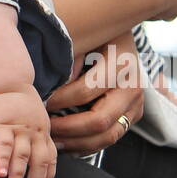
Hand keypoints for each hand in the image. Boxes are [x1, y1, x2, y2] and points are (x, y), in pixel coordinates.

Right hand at [0, 89, 56, 177]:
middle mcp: (35, 133)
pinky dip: (2, 160)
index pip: (50, 160)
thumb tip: (35, 158)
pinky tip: (0, 173)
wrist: (6, 81)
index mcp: (43, 132)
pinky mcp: (2, 125)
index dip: (47, 177)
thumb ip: (37, 137)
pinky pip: (3, 146)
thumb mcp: (35, 118)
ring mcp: (19, 129)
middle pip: (39, 162)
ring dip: (19, 176)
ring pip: (22, 157)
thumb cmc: (18, 101)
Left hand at [46, 31, 144, 155]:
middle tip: (45, 128)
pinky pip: (111, 138)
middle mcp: (133, 88)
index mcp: (121, 65)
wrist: (123, 31)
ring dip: (77, 143)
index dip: (59, 101)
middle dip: (68, 129)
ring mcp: (136, 104)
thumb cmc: (97, 34)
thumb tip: (50, 86)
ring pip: (108, 136)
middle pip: (100, 121)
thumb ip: (70, 58)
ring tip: (53, 141)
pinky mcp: (134, 115)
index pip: (86, 92)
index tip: (39, 103)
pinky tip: (68, 144)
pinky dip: (88, 145)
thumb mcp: (84, 37)